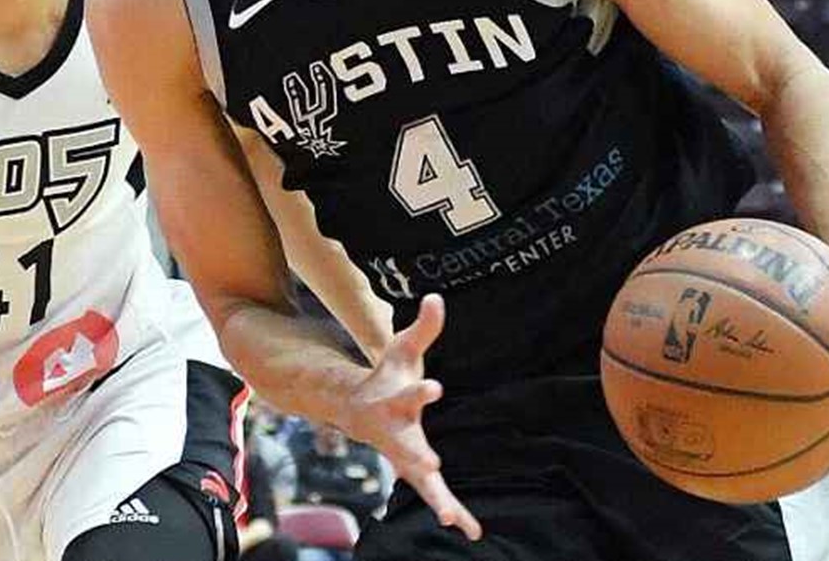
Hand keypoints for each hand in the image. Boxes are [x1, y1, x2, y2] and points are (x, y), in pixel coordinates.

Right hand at [337, 295, 481, 540]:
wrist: (356, 409)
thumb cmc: (386, 376)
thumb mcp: (402, 350)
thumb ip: (423, 328)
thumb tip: (437, 297)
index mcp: (394, 401)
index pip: (409, 393)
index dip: (421, 391)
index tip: (435, 386)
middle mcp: (396, 433)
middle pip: (406, 447)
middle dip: (418, 457)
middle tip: (432, 466)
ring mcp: (403, 456)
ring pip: (420, 482)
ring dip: (437, 500)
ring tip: (453, 520)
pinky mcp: (414, 471)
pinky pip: (435, 496)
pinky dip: (452, 511)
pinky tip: (472, 531)